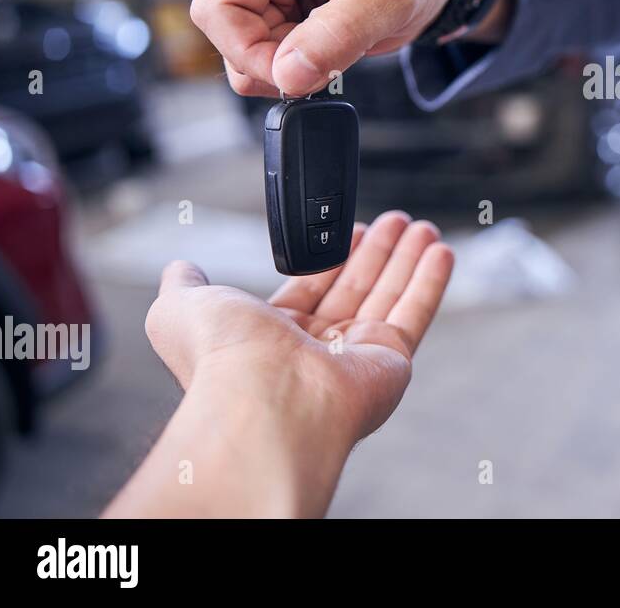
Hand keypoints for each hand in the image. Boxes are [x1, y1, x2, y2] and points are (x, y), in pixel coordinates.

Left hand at [147, 211, 452, 444]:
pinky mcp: (390, 362)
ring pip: (389, 296)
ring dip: (407, 259)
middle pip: (355, 288)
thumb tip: (180, 268)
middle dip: (377, 251)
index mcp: (270, 336)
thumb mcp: (182, 307)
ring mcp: (357, 357)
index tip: (352, 227)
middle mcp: (316, 349)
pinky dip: (429, 281)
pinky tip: (439, 251)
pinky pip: (414, 313)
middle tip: (396, 221)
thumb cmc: (222, 357)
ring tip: (423, 227)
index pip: (310, 285)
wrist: (265, 398)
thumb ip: (184, 285)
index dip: (331, 254)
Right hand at [189, 0, 468, 96]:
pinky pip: (265, 56)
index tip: (296, 75)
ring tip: (338, 48)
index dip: (248, 52)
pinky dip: (295, 69)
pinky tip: (331, 52)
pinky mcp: (276, 10)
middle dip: (270, 62)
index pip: (218, 7)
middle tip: (327, 63)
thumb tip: (287, 75)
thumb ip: (338, 34)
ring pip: (242, 51)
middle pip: (225, 33)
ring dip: (286, 68)